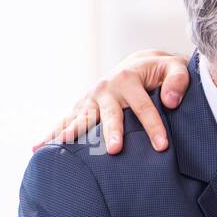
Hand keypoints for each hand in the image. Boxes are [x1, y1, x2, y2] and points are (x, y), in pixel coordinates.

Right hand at [36, 49, 190, 154]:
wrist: (138, 66)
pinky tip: (37, 148)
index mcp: (128, 79)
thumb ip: (178, 81)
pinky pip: (66, 122)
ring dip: (73, 132)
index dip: (153, 126)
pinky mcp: (83, 107)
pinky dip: (52, 133)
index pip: (143, 106)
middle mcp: (106, 89)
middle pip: (110, 114)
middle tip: (115, 150)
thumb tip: (171, 101)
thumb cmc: (161, 72)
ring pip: (83, 118)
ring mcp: (91, 99)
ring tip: (62, 146)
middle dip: (112, 131)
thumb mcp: (175, 69)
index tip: (162, 146)